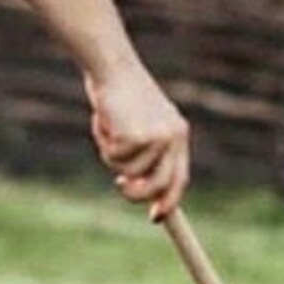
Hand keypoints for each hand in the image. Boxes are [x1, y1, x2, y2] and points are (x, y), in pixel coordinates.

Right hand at [86, 61, 190, 220]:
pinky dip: (104, 143)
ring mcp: (157, 136)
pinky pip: (116, 157)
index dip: (167, 201)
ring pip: (131, 172)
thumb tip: (136, 186)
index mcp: (178, 134)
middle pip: (160, 185)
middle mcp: (173, 136)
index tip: (154, 217)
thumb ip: (144, 154)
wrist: (111, 66)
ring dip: (112, 158)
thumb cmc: (121, 95)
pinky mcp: (137, 134)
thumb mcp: (139, 124)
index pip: (179, 179)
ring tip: (107, 132)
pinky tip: (103, 121)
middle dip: (138, 194)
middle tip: (119, 186)